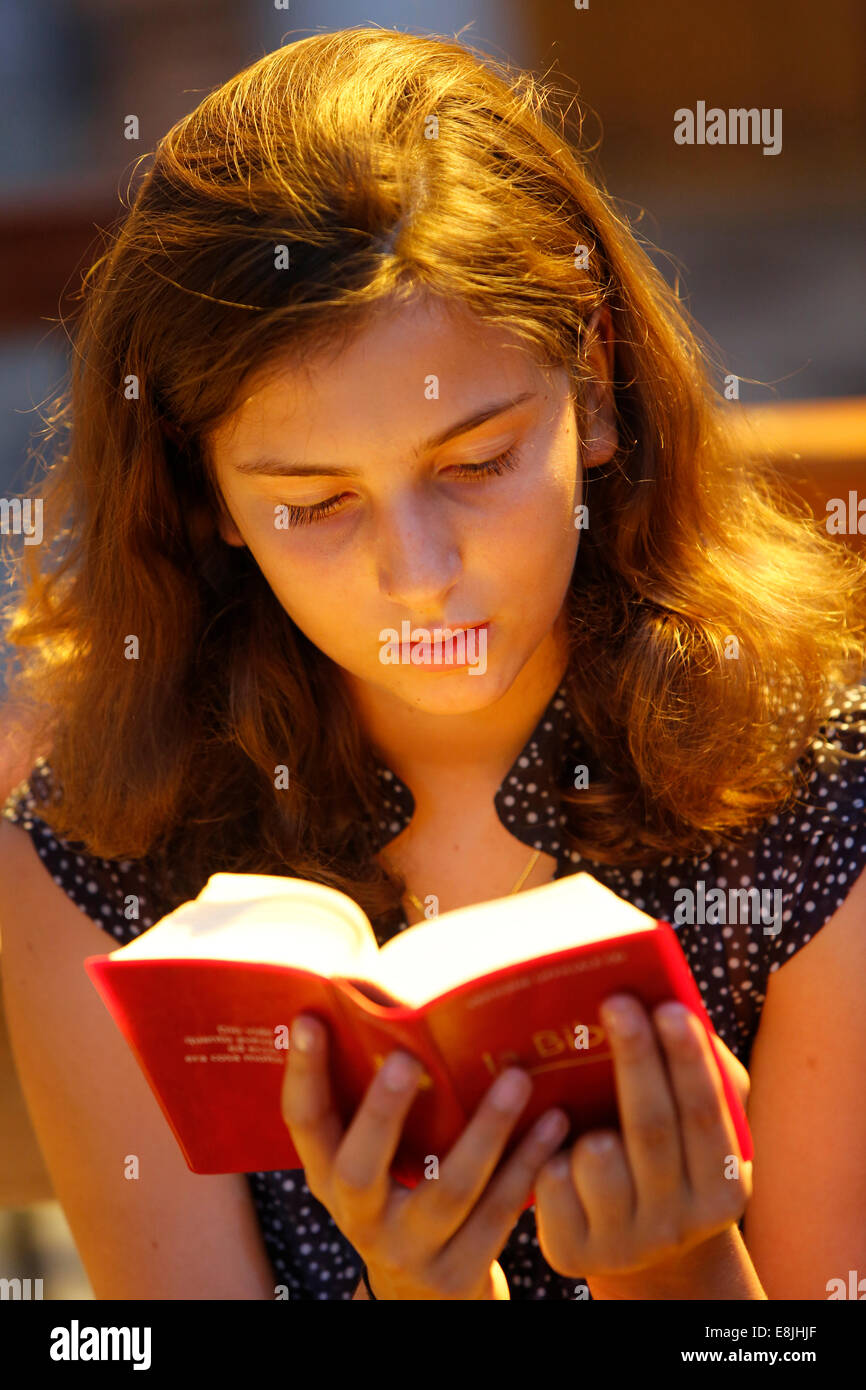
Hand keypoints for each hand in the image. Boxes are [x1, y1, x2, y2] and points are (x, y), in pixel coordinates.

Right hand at [281, 1013, 570, 1299]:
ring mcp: (410, 1250)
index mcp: (329, 1176)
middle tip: (406, 1058)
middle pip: (362, 1168)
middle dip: (382, 1113)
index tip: (309, 1018)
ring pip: (448, 1191)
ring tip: (517, 1078)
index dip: (303, 1073)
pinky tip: (554, 1123)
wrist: (428, 1298)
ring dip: (486, 1131)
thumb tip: (387, 997)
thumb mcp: (374, 1160)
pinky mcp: (460, 1272)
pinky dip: (528, 1166)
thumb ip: (374, 1099)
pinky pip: (498, 1215)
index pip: (304, 1123)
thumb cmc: (404, 1193)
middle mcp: (360, 1216)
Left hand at [533, 995, 752, 1280]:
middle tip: (616, 1003)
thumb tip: (681, 1009)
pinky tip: (551, 1139)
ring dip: (587, 1122)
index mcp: (723, 1187)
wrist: (637, 1244)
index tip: (668, 1008)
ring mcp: (626, 1241)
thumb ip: (711, 1074)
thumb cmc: (671, 1154)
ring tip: (577, 1101)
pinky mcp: (574, 1250)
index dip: (688, 1062)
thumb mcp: (707, 1129)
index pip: (705, 1115)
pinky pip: (552, 1182)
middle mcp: (679, 1222)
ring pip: (598, 1161)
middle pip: (652, 1130)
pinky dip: (549, 1152)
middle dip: (635, 1059)